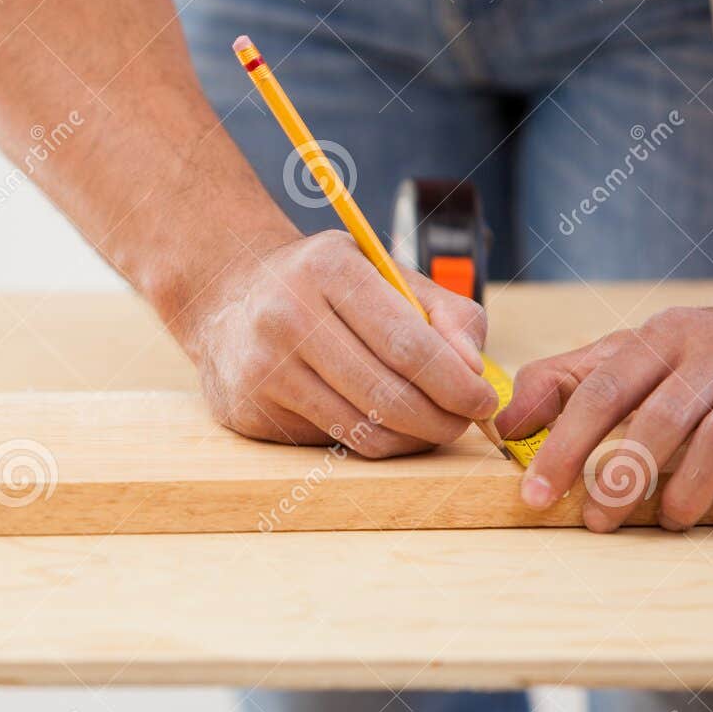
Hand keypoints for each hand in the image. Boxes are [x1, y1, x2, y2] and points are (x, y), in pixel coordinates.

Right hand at [180, 231, 499, 456]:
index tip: (484, 400)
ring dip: (412, 439)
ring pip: (363, 431)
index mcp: (326, 269)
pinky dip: (373, 443)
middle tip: (465, 422)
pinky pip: (333, 443)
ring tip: (431, 425)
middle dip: (442, 419)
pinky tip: (384, 426)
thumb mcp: (384, 272)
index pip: (407, 343)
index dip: (456, 382)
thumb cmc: (324, 286)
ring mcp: (262, 367)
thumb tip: (472, 371)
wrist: (228, 296)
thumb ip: (444, 312)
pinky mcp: (249, 410)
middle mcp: (286, 316)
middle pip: (388, 395)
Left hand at [493, 289, 712, 530]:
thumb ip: (568, 380)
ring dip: (688, 491)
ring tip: (669, 523)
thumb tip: (504, 424)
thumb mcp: (642, 349)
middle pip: (659, 418)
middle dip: (621, 477)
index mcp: (664, 338)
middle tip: (598, 523)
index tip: (536, 496)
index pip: (602, 390)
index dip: (564, 446)